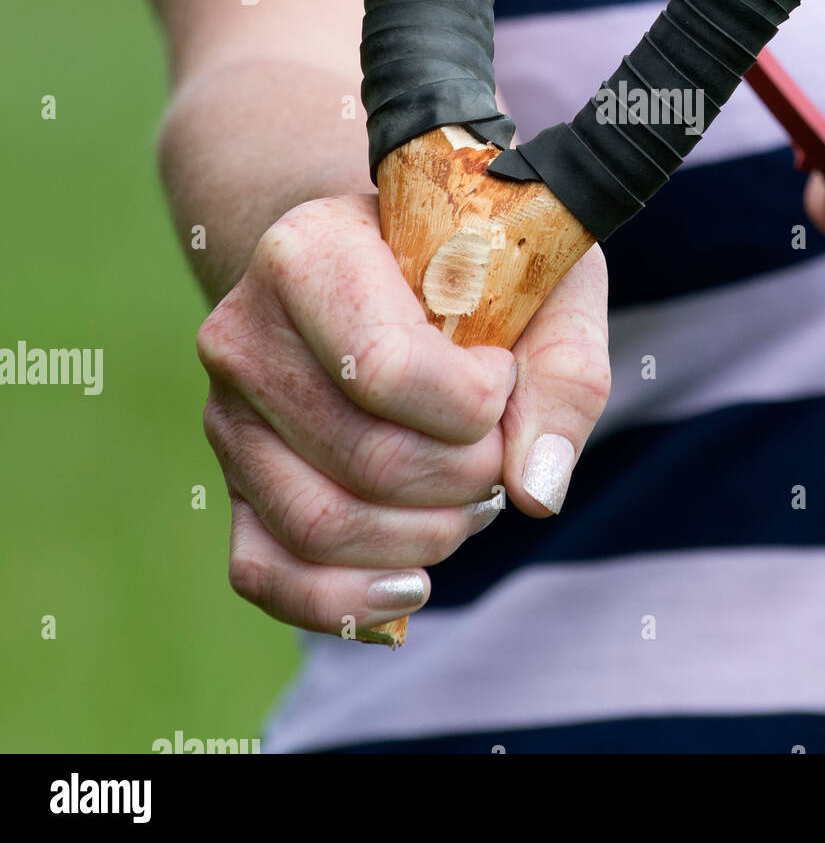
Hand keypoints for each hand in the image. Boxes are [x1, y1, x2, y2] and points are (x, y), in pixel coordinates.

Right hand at [197, 194, 609, 636]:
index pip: (386, 368)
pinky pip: (266, 574)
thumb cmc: (480, 264)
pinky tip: (411, 586)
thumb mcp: (547, 281)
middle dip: (468, 477)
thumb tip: (534, 491)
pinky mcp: (232, 483)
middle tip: (501, 448)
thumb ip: (564, 374)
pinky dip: (345, 601)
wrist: (395, 263)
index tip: (502, 371)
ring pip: (323, 525)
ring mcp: (229, 415)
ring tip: (474, 495)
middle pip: (368, 458)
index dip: (474, 402)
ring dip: (430, 536)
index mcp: (310, 252)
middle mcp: (247, 332)